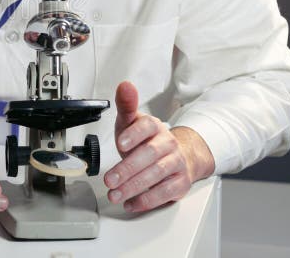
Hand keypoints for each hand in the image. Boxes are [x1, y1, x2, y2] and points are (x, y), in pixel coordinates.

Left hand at [104, 81, 214, 212]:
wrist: (179, 155)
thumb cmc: (147, 140)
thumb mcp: (132, 122)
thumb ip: (125, 106)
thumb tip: (125, 86)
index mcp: (154, 127)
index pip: (146, 126)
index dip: (134, 134)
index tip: (120, 143)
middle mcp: (167, 144)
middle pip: (149, 155)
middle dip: (127, 168)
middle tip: (109, 179)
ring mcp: (176, 164)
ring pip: (156, 175)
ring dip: (134, 186)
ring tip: (115, 194)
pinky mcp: (180, 183)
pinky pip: (165, 193)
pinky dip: (147, 200)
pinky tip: (131, 203)